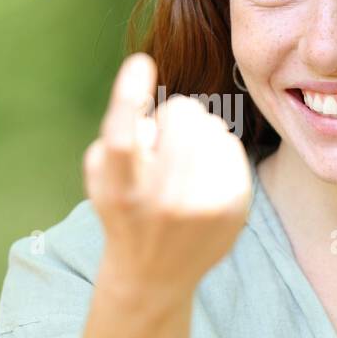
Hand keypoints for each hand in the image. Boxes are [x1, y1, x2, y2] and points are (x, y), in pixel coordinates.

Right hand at [84, 53, 252, 300]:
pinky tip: (206, 178)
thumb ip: (116, 137)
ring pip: (211, 127)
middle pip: (180, 118)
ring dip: (197, 134)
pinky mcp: (235, 209)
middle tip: (164, 146)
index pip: (122, 138)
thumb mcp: (101, 180)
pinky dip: (218, 151)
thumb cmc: (124, 212)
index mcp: (120, 190)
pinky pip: (231, 145)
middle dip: (172, 119)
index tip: (140, 62)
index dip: (129, 96)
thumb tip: (154, 116)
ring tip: (184, 167)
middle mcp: (161, 201)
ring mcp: (203, 208)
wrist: (155, 275)